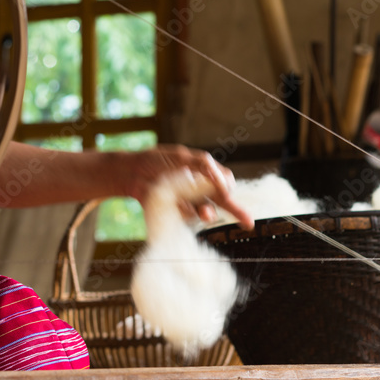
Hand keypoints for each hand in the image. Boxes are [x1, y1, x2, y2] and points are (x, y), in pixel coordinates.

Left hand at [121, 144, 254, 229]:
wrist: (131, 172)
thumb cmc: (157, 161)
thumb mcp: (182, 157)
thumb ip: (204, 165)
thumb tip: (223, 179)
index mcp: (204, 174)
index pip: (225, 182)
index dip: (228, 188)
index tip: (228, 192)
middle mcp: (199, 190)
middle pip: (222, 201)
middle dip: (236, 212)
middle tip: (248, 222)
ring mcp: (189, 202)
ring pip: (205, 212)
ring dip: (207, 213)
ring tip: (206, 214)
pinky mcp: (177, 213)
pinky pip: (187, 217)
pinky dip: (185, 212)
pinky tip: (177, 206)